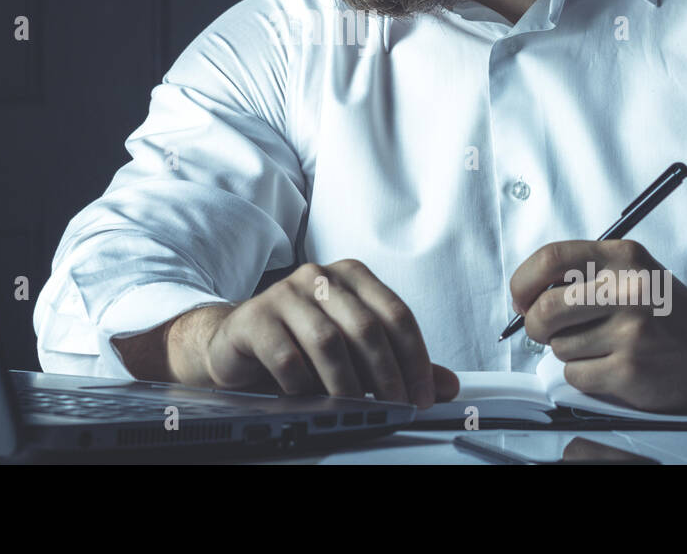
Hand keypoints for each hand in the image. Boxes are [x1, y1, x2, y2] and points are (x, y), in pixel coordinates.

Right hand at [179, 259, 458, 408]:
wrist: (237, 342)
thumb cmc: (302, 344)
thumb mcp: (355, 353)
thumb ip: (399, 364)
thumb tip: (448, 384)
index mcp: (351, 276)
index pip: (396, 313)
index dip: (416, 359)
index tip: (424, 396)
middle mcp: (319, 276)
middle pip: (366, 327)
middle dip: (387, 376)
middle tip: (396, 408)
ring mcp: (284, 293)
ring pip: (328, 342)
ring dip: (347, 385)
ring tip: (355, 410)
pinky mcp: (254, 318)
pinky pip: (287, 357)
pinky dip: (305, 385)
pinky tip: (311, 399)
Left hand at [508, 239, 686, 411]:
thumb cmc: (662, 308)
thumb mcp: (629, 269)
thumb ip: (580, 273)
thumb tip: (524, 296)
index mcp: (622, 258)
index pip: (550, 258)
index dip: (523, 282)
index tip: (521, 298)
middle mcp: (628, 291)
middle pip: (545, 308)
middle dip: (534, 324)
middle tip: (544, 329)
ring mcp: (631, 332)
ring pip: (558, 346)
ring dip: (566, 350)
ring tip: (598, 343)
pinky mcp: (630, 370)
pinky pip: (575, 374)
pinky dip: (582, 373)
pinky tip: (608, 364)